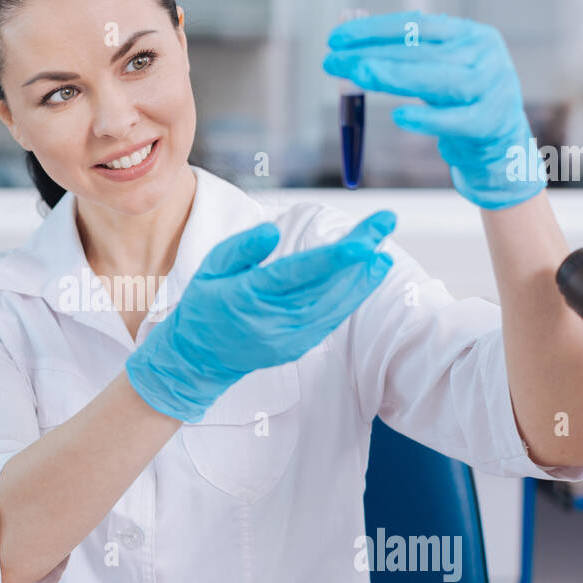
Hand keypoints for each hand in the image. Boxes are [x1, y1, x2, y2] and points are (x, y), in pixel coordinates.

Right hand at [125, 212, 395, 422]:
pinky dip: (351, 297)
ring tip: (383, 251)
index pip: (298, 274)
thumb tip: (272, 231)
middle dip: (360, 255)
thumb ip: (241, 249)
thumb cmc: (204, 305)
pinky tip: (366, 276)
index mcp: (247, 296)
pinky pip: (329, 319)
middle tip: (386, 224)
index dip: (334, 258)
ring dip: (362, 278)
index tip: (363, 241)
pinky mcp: (296, 347)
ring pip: (333, 304)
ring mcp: (286, 338)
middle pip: (325, 285)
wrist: (196, 358)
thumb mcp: (209, 268)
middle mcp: (271, 321)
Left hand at [323, 11, 543, 209]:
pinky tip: (399, 117)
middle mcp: (484, 56)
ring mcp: (492, 89)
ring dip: (395, 77)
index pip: (417, 26)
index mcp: (470, 35)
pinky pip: (454, 121)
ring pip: (439, 81)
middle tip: (334, 60)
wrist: (500, 143)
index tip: (337, 38)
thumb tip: (352, 49)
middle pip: (423, 52)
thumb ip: (408, 57)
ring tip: (359, 75)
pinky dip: (426, 119)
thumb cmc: (459, 102)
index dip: (375, 30)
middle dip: (373, 54)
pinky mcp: (489, 123)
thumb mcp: (440, 70)